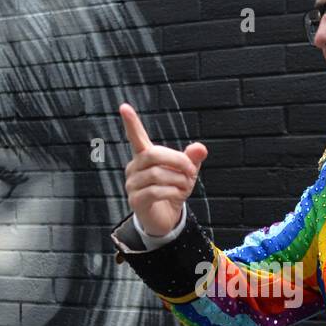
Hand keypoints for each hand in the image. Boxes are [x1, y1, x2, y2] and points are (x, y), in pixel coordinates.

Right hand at [119, 102, 206, 236]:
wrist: (165, 218)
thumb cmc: (173, 190)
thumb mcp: (187, 173)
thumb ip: (192, 159)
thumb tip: (201, 147)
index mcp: (144, 156)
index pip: (135, 137)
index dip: (131, 123)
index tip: (124, 106)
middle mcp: (134, 168)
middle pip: (153, 154)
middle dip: (177, 161)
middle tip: (191, 171)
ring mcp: (132, 184)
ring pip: (158, 174)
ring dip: (179, 180)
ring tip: (186, 187)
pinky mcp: (136, 201)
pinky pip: (156, 191)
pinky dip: (173, 192)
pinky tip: (177, 195)